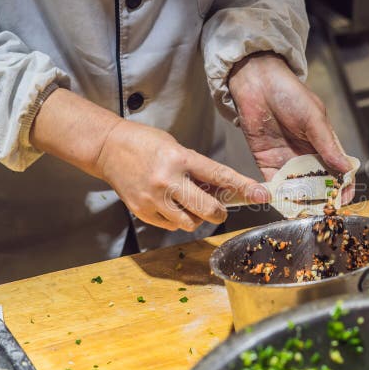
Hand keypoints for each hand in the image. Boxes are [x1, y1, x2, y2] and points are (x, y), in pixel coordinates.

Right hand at [93, 119, 268, 230]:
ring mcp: (153, 198)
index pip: (220, 176)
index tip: (261, 195)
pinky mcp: (142, 211)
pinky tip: (169, 205)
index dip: (243, 187)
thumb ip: (197, 170)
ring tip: (186, 203)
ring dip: (196, 218)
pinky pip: (170, 226)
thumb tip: (220, 191)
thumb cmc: (145, 143)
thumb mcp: (177, 148)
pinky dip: (176, 220)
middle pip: (208, 210)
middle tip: (219, 210)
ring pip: (190, 223)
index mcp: (181, 158)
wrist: (107, 148)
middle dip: (219, 213)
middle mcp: (168, 180)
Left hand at [228, 53, 354, 201]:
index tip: (343, 201)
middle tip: (322, 213)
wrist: (257, 83)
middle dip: (322, 200)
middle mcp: (307, 156)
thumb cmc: (290, 94)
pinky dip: (278, 196)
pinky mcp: (266, 163)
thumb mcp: (314, 118)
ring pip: (297, 189)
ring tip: (304, 214)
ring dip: (301, 202)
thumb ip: (328, 145)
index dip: (343, 187)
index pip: (339, 171)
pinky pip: (274, 185)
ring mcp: (287, 161)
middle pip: (318, 185)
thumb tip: (347, 168)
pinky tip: (283, 206)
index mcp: (324, 144)